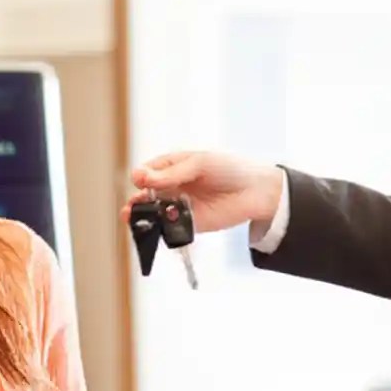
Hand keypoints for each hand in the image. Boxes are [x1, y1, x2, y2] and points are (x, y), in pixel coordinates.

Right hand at [121, 151, 283, 233]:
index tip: (140, 180)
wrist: (257, 191)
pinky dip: (161, 227)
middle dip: (138, 199)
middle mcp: (174, 186)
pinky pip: (170, 227)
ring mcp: (180, 206)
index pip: (148, 171)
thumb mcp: (200, 163)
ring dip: (143, 215)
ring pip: (154, 212)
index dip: (142, 176)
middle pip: (147, 193)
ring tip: (134, 217)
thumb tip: (141, 177)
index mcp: (174, 166)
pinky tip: (157, 225)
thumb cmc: (231, 169)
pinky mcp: (190, 224)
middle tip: (133, 205)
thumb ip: (172, 173)